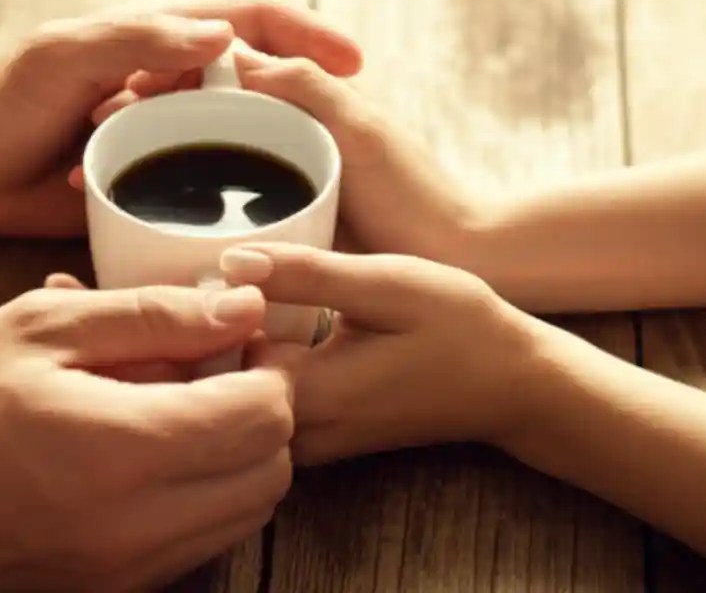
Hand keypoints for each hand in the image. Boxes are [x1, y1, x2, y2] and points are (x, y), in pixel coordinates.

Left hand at [0, 0, 361, 236]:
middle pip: (261, 75)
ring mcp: (164, 129)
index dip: (310, 34)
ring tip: (321, 183)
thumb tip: (226, 37)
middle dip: (310, 97)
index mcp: (159, 32)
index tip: (357, 64)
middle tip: (352, 139)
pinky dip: (237, 194)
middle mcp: (170, 77)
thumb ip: (137, 38)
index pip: (254, 17)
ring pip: (242, 131)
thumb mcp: (63, 57)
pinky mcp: (151, 178)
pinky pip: (209, 180)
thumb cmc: (0, 103)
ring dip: (279, 150)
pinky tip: (262, 224)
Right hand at [0, 284, 293, 591]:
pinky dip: (197, 498)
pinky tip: (143, 454)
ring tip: (173, 408)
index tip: (236, 337)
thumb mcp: (45, 326)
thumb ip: (156, 316)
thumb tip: (242, 307)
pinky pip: (193, 545)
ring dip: (234, 459)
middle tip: (212, 369)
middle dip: (260, 413)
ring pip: (241, 516)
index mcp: (123, 452)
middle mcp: (134, 530)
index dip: (265, 367)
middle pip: (268, 475)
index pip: (265, 417)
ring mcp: (121, 574)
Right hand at [101, 42, 475, 255]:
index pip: (213, 77)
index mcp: (299, 104)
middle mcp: (282, 138)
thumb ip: (306, 88)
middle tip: (84, 152)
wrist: (456, 262)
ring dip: (144, 170)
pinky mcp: (280, 230)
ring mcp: (279, 185)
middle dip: (140, 126)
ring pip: (196, 166)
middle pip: (195, 120)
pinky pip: (214, 212)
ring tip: (91, 186)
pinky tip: (134, 228)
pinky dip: (171, 214)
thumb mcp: (361, 131)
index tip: (109, 101)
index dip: (160, 82)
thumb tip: (231, 51)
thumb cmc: (415, 196)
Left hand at [218, 243, 538, 464]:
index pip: (206, 362)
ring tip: (227, 293)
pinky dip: (250, 364)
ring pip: (232, 397)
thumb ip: (308, 276)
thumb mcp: (387, 285)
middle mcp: (296, 435)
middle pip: (210, 385)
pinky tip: (263, 322)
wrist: (513, 384)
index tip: (193, 269)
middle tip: (200, 273)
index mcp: (304, 396)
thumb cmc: (458, 329)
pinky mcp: (317, 439)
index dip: (194, 311)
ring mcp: (306, 445)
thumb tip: (231, 261)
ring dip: (223, 348)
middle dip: (200, 330)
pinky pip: (258, 402)